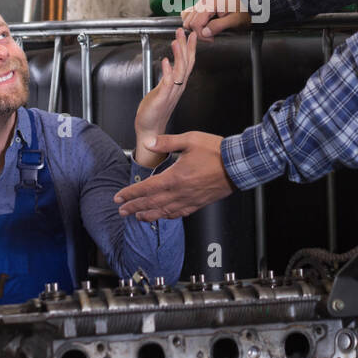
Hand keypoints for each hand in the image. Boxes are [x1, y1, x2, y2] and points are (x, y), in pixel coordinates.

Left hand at [114, 131, 233, 220]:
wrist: (238, 165)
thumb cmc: (217, 152)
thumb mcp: (189, 140)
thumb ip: (166, 142)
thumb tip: (149, 143)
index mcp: (175, 177)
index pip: (146, 188)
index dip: (130, 193)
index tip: (119, 197)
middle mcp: (180, 192)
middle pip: (151, 203)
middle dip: (134, 207)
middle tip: (122, 211)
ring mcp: (190, 200)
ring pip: (164, 212)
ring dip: (148, 215)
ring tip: (137, 217)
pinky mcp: (199, 203)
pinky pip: (179, 213)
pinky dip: (167, 216)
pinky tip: (163, 216)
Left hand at [134, 28, 197, 167]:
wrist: (150, 130)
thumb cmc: (155, 111)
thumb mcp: (163, 90)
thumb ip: (168, 78)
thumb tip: (169, 64)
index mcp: (178, 84)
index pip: (187, 63)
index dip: (190, 49)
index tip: (192, 35)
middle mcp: (177, 87)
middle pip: (185, 64)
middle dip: (186, 47)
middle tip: (185, 32)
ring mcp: (170, 93)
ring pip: (178, 71)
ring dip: (178, 56)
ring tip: (176, 41)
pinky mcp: (161, 99)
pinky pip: (167, 84)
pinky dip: (167, 72)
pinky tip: (166, 61)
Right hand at [182, 0, 250, 38]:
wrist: (246, 6)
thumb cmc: (242, 13)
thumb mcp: (234, 21)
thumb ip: (218, 26)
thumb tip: (204, 32)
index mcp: (210, 3)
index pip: (196, 23)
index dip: (201, 35)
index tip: (212, 39)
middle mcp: (202, 1)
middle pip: (189, 22)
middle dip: (199, 32)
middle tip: (211, 36)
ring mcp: (200, 3)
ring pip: (186, 19)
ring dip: (195, 28)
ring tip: (208, 31)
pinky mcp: (200, 6)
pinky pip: (188, 15)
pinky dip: (193, 23)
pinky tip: (203, 26)